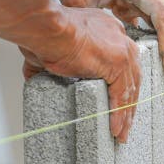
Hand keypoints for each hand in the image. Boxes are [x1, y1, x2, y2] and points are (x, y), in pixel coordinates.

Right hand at [22, 7, 140, 142]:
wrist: (46, 28)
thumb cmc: (43, 33)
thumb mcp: (49, 50)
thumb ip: (46, 64)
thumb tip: (32, 77)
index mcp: (108, 31)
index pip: (123, 64)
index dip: (122, 86)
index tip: (119, 103)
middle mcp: (120, 38)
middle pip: (132, 78)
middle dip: (129, 104)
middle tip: (125, 125)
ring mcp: (122, 50)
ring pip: (129, 90)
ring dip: (125, 115)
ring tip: (121, 134)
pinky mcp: (118, 63)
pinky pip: (122, 96)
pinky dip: (118, 115)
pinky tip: (115, 129)